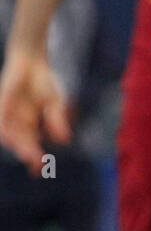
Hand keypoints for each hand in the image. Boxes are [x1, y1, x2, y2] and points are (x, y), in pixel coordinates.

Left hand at [0, 51, 71, 174]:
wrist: (31, 60)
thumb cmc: (44, 81)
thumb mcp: (56, 102)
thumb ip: (58, 120)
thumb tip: (65, 140)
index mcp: (31, 124)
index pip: (32, 145)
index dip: (35, 159)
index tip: (40, 170)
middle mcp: (19, 122)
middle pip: (22, 143)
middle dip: (29, 154)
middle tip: (37, 164)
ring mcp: (10, 113)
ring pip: (11, 135)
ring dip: (19, 145)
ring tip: (28, 154)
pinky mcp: (4, 104)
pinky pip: (3, 121)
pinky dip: (6, 131)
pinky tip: (11, 138)